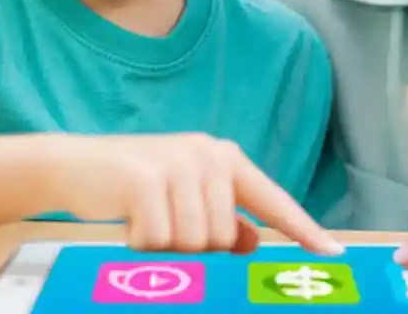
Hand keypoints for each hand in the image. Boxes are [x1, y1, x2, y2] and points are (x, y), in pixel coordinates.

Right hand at [47, 133, 343, 255]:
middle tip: (164, 226)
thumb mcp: (184, 196)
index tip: (333, 252)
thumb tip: (253, 242)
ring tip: (145, 222)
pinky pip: (160, 240)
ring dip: (166, 247)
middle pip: (223, 237)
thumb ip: (221, 215)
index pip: (272, 199)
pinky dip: (142, 243)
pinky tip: (129, 221)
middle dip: (194, 248)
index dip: (302, 229)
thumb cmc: (134, 187)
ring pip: (194, 243)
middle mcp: (206, 155)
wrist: (74, 165)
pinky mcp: (145, 180)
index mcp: (223, 157)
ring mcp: (176, 164)